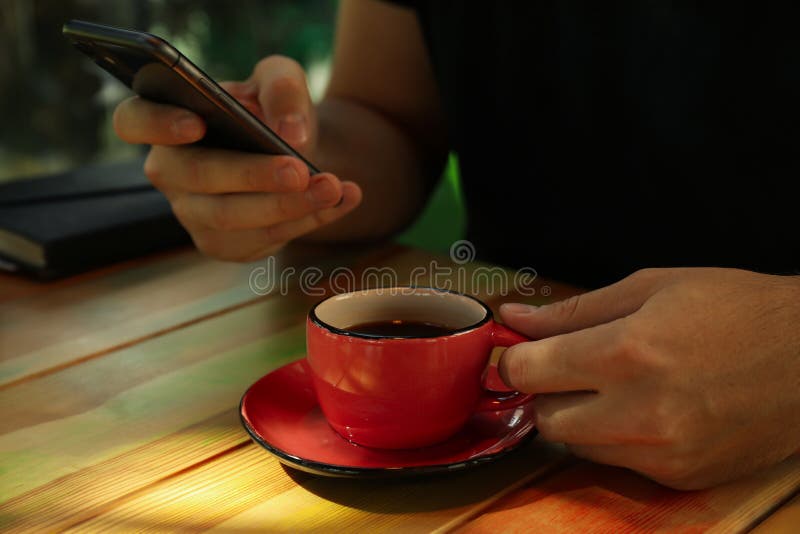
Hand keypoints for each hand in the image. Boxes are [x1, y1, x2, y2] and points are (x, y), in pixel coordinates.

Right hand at [113, 56, 361, 260]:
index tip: (197, 124)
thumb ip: (282, 88)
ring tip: (334, 188)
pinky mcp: (222, 245)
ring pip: (233, 220)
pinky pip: (262, 241)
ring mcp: (192, 213)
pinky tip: (341, 201)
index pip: (134, 121)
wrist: (293, 150)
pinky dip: (307, 222)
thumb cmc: (271, 110)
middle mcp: (170, 171)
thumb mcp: (279, 80)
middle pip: (199, 179)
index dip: (158, 124)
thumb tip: (290, 133)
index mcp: (166, 120)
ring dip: (289, 207)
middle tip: (300, 170)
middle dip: (253, 176)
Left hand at [498, 268, 799, 488]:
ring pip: (576, 445)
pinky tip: (646, 408)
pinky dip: (615, 438)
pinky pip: (616, 463)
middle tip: (570, 366)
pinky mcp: (680, 477)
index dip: (512, 359)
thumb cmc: (734, 308)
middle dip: (546, 390)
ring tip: (616, 385)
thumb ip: (573, 310)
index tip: (517, 352)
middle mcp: (640, 413)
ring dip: (579, 416)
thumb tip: (515, 320)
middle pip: (544, 416)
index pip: (528, 372)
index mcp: (627, 354)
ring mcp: (661, 453)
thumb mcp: (650, 287)